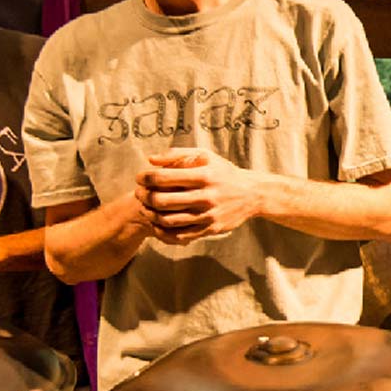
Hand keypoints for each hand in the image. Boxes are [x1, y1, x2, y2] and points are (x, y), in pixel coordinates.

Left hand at [139, 148, 263, 243]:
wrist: (252, 194)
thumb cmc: (223, 172)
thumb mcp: (205, 155)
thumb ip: (177, 155)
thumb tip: (150, 160)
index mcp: (203, 175)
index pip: (164, 177)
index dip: (146, 177)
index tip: (139, 177)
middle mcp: (206, 196)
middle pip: (163, 200)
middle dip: (144, 197)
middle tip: (138, 193)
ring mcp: (208, 215)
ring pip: (169, 220)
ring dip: (151, 214)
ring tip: (145, 208)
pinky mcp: (210, 229)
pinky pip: (181, 235)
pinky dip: (164, 231)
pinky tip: (157, 224)